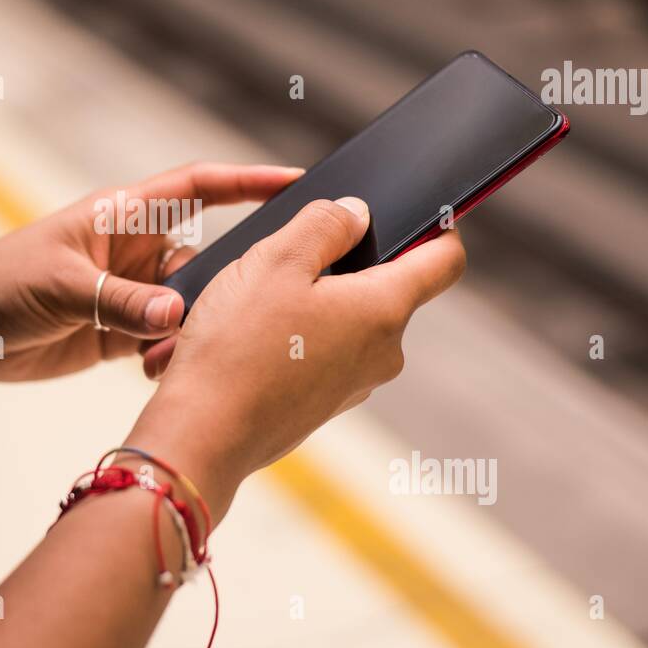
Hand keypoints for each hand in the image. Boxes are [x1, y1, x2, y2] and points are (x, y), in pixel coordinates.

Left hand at [0, 162, 303, 380]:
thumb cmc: (0, 282)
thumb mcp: (61, 286)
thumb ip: (120, 301)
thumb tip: (176, 317)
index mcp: (125, 216)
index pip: (198, 187)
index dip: (247, 180)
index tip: (296, 181)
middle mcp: (137, 250)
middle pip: (205, 258)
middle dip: (229, 279)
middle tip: (255, 302)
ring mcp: (132, 292)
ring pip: (190, 307)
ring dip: (193, 330)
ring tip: (181, 351)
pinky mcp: (122, 331)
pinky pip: (165, 340)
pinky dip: (171, 355)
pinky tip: (164, 370)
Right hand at [125, 197, 465, 518]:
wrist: (203, 434)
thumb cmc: (236, 348)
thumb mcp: (275, 260)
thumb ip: (324, 224)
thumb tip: (355, 214)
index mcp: (383, 309)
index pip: (445, 260)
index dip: (437, 227)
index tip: (412, 212)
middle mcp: (382, 352)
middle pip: (388, 287)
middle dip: (349, 263)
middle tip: (292, 256)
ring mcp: (355, 384)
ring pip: (350, 320)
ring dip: (316, 301)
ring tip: (260, 302)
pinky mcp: (325, 405)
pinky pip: (325, 353)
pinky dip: (298, 337)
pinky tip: (253, 339)